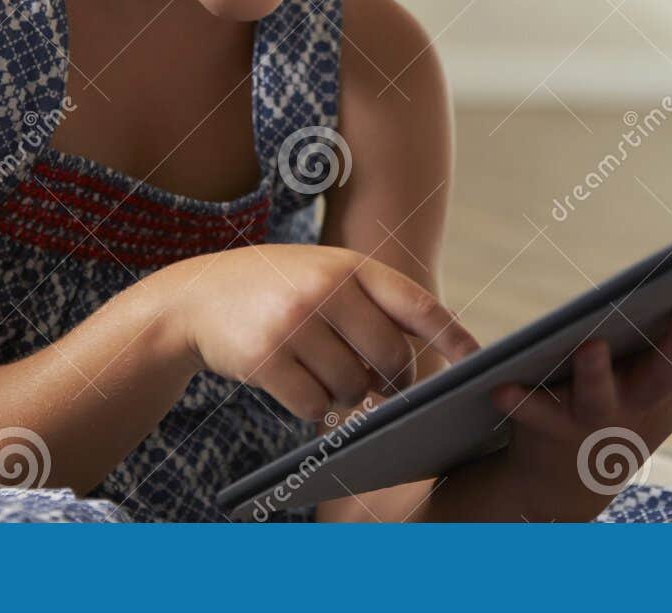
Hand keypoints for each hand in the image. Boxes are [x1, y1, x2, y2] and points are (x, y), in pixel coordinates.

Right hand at [157, 244, 478, 420]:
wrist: (193, 297)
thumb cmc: (272, 291)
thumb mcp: (322, 274)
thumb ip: (368, 304)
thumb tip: (410, 368)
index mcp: (349, 265)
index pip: (415, 303)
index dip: (451, 334)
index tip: (478, 360)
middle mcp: (325, 288)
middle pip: (389, 356)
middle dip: (390, 381)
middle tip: (377, 386)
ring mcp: (294, 321)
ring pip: (351, 386)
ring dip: (344, 395)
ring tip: (320, 373)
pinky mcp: (266, 356)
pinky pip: (313, 404)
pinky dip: (311, 407)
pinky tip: (294, 384)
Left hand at [483, 285, 671, 518]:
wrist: (567, 486)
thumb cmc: (630, 419)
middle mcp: (640, 406)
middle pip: (666, 372)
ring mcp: (594, 419)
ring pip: (599, 396)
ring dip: (596, 374)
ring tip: (592, 345)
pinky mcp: (546, 426)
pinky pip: (531, 412)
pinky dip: (518, 401)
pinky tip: (500, 383)